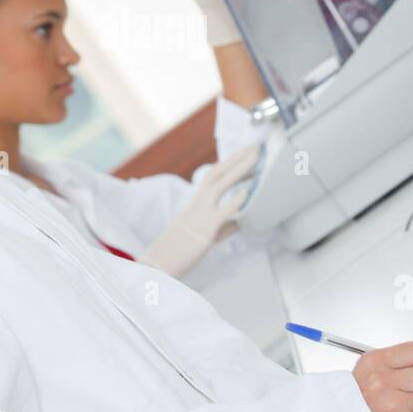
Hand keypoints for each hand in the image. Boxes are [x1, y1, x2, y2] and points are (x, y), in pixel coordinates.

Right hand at [138, 142, 261, 275]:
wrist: (156, 264)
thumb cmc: (177, 251)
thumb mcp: (202, 233)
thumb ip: (223, 226)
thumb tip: (240, 223)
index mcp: (195, 203)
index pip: (214, 176)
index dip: (230, 164)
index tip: (246, 155)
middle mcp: (197, 203)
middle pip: (217, 173)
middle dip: (237, 158)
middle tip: (256, 146)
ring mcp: (201, 214)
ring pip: (220, 185)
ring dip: (238, 170)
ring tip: (256, 159)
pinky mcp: (205, 230)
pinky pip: (222, 213)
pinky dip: (235, 201)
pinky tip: (247, 193)